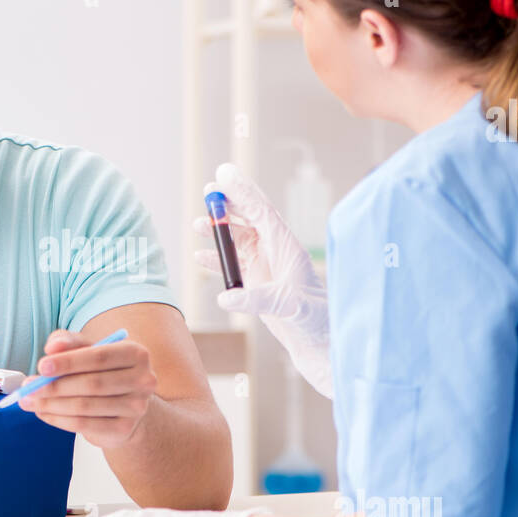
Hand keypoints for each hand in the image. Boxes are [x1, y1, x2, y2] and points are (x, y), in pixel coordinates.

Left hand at [17, 329, 155, 449]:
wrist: (126, 406)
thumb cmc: (104, 372)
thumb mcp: (88, 350)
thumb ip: (70, 342)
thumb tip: (52, 346)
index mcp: (136, 353)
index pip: (100, 356)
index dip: (69, 361)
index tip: (42, 366)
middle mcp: (143, 380)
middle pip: (92, 384)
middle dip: (55, 386)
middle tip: (28, 388)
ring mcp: (136, 407)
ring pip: (85, 406)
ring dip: (52, 404)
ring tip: (30, 401)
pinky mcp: (124, 429)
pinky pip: (85, 425)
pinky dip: (59, 419)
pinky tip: (44, 413)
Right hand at [194, 162, 332, 397]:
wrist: (319, 342)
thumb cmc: (316, 320)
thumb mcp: (290, 306)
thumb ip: (259, 299)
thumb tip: (226, 296)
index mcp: (287, 246)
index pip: (262, 211)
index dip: (243, 191)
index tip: (223, 174)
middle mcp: (275, 251)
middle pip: (248, 219)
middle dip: (229, 204)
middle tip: (208, 191)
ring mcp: (265, 266)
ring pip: (238, 240)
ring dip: (219, 232)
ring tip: (198, 225)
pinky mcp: (257, 283)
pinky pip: (232, 265)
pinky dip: (216, 260)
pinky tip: (200, 256)